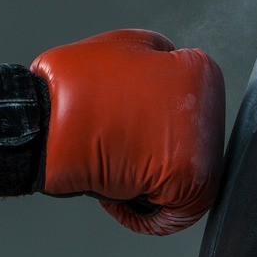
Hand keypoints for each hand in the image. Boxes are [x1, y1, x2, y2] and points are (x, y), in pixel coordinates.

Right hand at [31, 29, 224, 234]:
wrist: (46, 125)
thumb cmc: (72, 88)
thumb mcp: (121, 44)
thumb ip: (157, 55)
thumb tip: (168, 64)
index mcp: (198, 72)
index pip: (191, 106)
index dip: (157, 119)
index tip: (135, 126)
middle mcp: (210, 106)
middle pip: (192, 143)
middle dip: (159, 150)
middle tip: (124, 146)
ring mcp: (204, 145)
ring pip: (187, 178)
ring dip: (151, 179)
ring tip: (119, 165)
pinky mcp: (189, 181)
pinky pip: (177, 211)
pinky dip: (146, 212)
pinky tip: (119, 190)